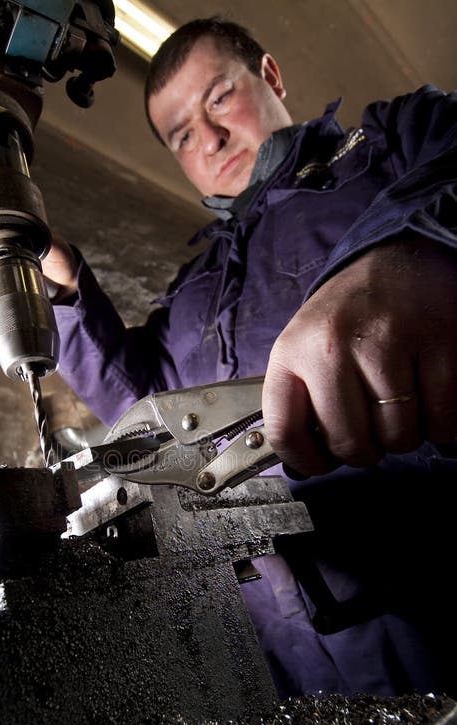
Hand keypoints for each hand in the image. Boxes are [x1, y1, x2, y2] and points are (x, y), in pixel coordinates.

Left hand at [262, 234, 456, 474]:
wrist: (397, 259)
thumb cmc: (349, 315)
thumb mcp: (304, 346)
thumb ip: (300, 397)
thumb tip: (307, 460)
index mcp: (292, 352)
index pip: (284, 430)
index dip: (306, 461)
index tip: (322, 463)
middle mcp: (333, 346)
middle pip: (349, 442)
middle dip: (365, 452)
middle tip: (372, 434)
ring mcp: (387, 342)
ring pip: (399, 435)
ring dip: (404, 436)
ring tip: (399, 409)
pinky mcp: (436, 339)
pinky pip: (442, 417)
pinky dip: (441, 424)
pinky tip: (429, 402)